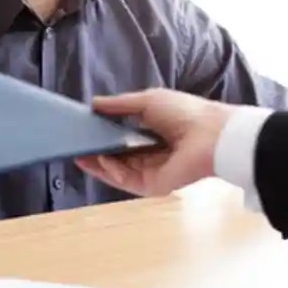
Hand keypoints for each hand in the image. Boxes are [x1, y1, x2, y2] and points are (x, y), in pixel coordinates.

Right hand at [75, 89, 234, 195]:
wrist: (211, 135)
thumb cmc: (185, 112)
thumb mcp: (147, 101)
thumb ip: (120, 105)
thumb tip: (94, 103)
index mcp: (154, 133)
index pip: (123, 138)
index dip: (104, 135)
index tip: (84, 130)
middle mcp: (152, 155)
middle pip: (118, 157)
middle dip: (97, 152)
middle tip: (75, 146)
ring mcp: (152, 172)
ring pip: (118, 170)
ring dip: (99, 163)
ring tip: (80, 153)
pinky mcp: (153, 186)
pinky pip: (127, 180)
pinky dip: (111, 172)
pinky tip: (101, 160)